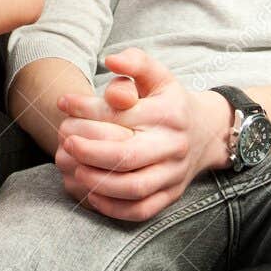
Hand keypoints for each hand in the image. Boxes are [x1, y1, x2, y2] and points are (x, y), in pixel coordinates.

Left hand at [54, 48, 231, 221]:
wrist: (207, 132)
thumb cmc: (170, 101)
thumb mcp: (158, 75)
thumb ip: (135, 62)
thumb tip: (109, 59)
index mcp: (169, 113)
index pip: (123, 115)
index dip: (87, 110)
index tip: (62, 104)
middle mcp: (174, 145)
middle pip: (127, 156)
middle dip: (89, 152)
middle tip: (65, 142)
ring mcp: (174, 174)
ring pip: (133, 188)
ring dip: (97, 181)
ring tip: (74, 167)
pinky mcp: (172, 195)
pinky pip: (140, 210)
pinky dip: (113, 207)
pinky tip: (91, 192)